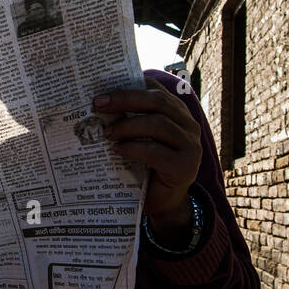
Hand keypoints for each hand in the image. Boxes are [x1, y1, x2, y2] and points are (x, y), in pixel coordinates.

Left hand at [93, 76, 201, 237]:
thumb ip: (130, 120)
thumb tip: (98, 103)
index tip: (102, 89)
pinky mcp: (184, 167)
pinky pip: (156, 151)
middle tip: (98, 104)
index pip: (155, 88)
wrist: (164, 203)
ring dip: (127, 126)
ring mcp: (190, 146)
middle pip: (157, 101)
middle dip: (125, 99)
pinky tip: (119, 150)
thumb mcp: (139, 139)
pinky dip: (134, 148)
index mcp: (177, 113)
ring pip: (158, 124)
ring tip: (107, 133)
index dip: (129, 85)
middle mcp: (188, 125)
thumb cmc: (147, 167)